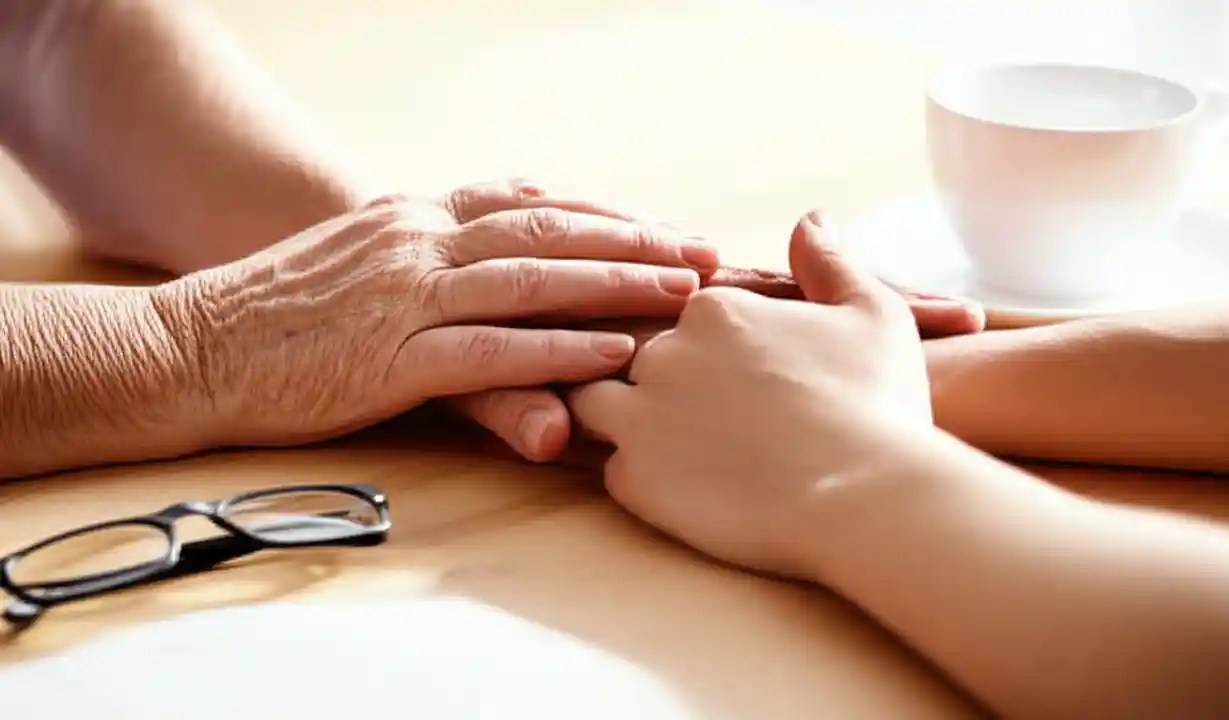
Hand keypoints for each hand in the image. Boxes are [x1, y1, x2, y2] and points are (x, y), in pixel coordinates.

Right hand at [150, 184, 717, 447]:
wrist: (192, 347)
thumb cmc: (278, 313)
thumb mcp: (359, 256)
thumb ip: (427, 248)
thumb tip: (490, 249)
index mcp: (413, 214)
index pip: (529, 202)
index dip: (604, 216)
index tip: (665, 229)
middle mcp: (418, 239)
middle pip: (548, 230)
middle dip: (634, 242)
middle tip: (704, 254)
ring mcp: (406, 293)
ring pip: (532, 280)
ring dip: (615, 285)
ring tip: (682, 295)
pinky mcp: (392, 354)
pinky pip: (490, 348)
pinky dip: (556, 349)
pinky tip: (609, 353)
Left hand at [457, 267, 982, 463]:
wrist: (869, 496)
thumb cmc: (878, 402)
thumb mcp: (871, 312)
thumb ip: (829, 261)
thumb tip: (812, 219)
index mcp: (712, 308)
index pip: (682, 316)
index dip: (706, 346)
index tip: (735, 373)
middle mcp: (662, 351)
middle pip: (636, 354)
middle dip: (660, 378)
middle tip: (703, 413)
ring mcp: (639, 414)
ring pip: (600, 404)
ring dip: (630, 419)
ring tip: (676, 445)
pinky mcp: (633, 477)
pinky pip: (611, 468)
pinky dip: (641, 474)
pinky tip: (682, 488)